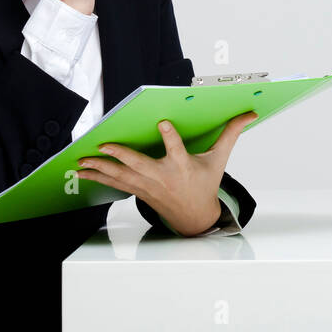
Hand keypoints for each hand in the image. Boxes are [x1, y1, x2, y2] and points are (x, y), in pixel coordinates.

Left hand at [75, 111, 257, 235]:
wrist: (195, 217)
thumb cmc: (205, 184)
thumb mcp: (219, 160)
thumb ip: (230, 134)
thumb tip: (250, 113)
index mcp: (183, 166)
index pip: (177, 149)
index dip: (170, 136)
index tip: (162, 123)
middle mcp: (163, 177)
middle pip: (139, 165)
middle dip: (120, 156)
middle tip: (104, 146)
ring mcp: (148, 186)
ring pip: (120, 176)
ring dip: (100, 169)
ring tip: (82, 161)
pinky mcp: (139, 191)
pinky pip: (115, 184)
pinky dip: (99, 178)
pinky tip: (84, 172)